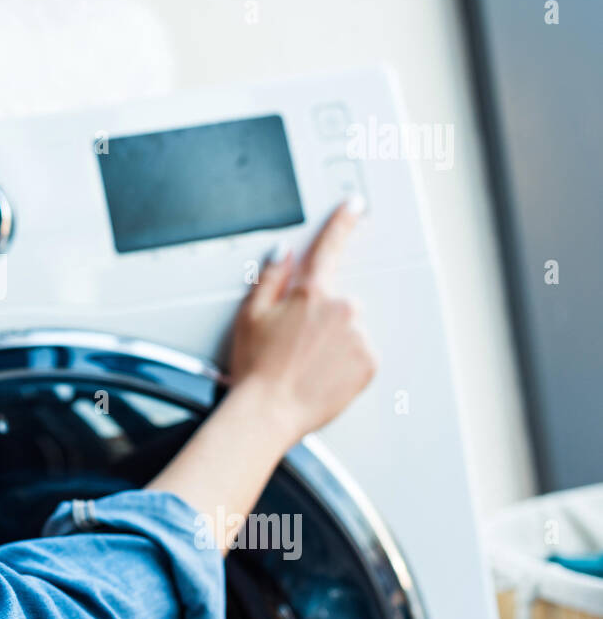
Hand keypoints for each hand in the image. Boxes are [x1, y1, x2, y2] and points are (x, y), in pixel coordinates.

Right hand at [224, 198, 376, 443]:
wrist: (269, 411)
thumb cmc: (255, 368)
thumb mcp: (250, 314)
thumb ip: (271, 277)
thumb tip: (285, 254)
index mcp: (310, 294)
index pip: (329, 248)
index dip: (342, 223)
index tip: (353, 207)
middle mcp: (341, 311)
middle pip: (338, 301)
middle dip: (321, 317)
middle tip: (296, 343)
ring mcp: (358, 337)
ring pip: (349, 330)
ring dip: (333, 342)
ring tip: (307, 364)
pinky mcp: (368, 363)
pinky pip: (360, 354)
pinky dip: (345, 363)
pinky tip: (321, 374)